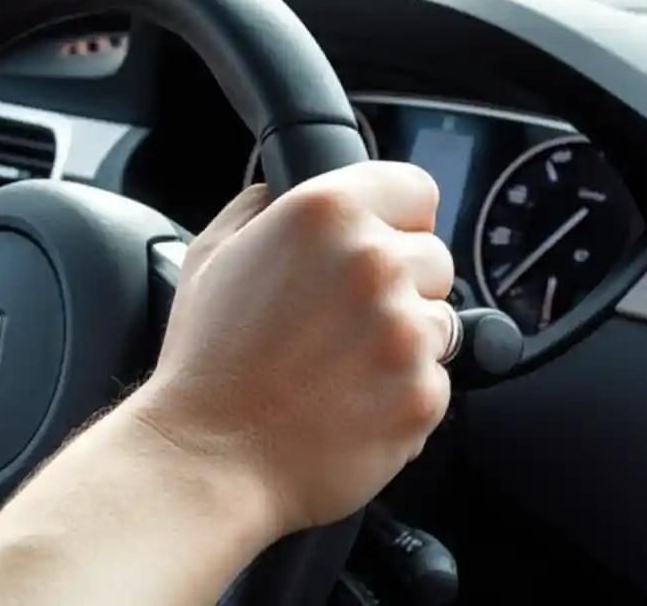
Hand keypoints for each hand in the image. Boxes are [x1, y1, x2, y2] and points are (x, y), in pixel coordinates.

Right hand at [124, 162, 454, 534]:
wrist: (209, 458)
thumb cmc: (206, 364)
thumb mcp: (211, 257)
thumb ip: (258, 208)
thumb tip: (282, 191)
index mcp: (323, 214)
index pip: (415, 189)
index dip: (395, 219)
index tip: (379, 243)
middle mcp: (372, 263)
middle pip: (433, 256)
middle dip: (400, 284)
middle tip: (340, 321)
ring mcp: (405, 331)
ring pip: (441, 321)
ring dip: (404, 340)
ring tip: (339, 367)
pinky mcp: (423, 393)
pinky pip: (435, 381)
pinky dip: (401, 393)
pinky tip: (348, 403)